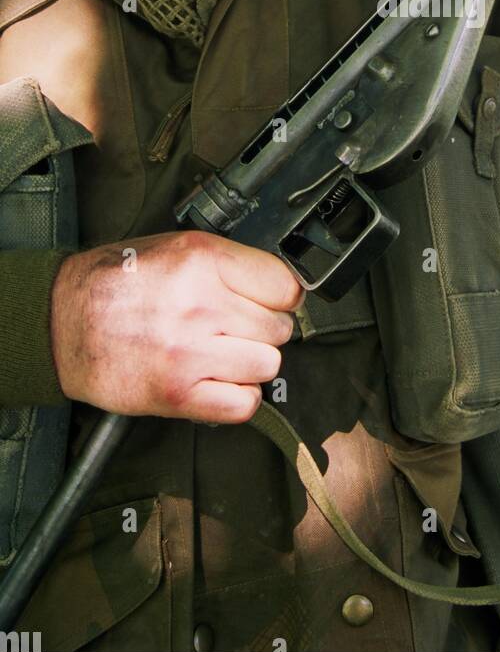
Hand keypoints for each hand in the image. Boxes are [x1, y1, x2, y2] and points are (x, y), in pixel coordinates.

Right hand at [50, 231, 302, 421]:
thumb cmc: (115, 281)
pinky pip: (243, 404)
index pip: (285, 286)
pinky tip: (219, 381)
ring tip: (225, 354)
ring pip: (268, 365)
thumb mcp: (175, 247)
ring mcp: (190, 353)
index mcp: (202, 260)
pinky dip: (238, 397)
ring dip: (252, 363)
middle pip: (279, 328)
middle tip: (237, 328)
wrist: (61, 320)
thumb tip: (276, 284)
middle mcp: (201, 305)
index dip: (281, 296)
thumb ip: (228, 263)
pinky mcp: (177, 394)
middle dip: (264, 329)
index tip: (270, 301)